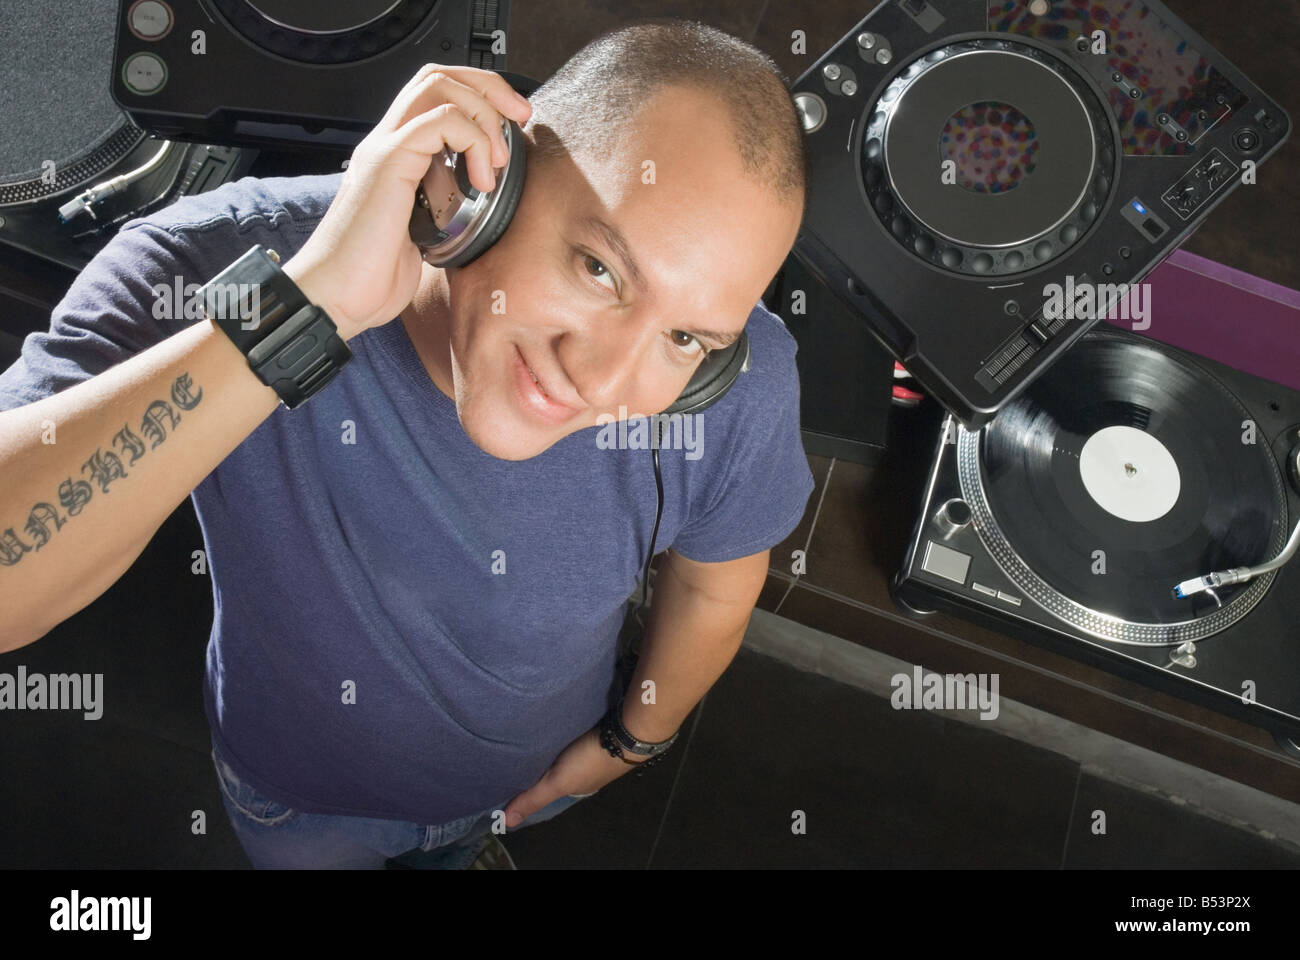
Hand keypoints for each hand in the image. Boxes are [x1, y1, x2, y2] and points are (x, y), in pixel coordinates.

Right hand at [282, 63, 532, 339]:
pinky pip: (439, 122)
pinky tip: (483, 180)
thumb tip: (483, 211)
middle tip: (520, 117)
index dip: (480, 95)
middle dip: (490, 88)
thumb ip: (446, 211)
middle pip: (439, 76)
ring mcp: (384, 149)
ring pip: (439, 87)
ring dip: (484, 114)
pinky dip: (473, 141)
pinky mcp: (388, 164)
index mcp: (396, 156)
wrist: (334, 298)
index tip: (513, 123)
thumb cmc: (370, 277)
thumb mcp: (425, 237)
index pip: (436, 93)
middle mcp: (387, 142)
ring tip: (498, 159)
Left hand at [502, 726, 647, 827]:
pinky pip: (574, 734)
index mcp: (577, 787)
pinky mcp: (596, 731)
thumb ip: (533, 798)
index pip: (550, 789)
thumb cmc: (590, 762)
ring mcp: (593, 750)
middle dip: (541, 764)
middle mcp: (585, 772)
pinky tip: (554, 722)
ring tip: (530, 733)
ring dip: (553, 746)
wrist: (626, 732)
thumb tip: (506, 822)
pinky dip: (564, 732)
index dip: (533, 785)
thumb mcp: (558, 782)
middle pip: (557, 769)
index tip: (512, 775)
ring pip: (565, 751)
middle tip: (516, 750)